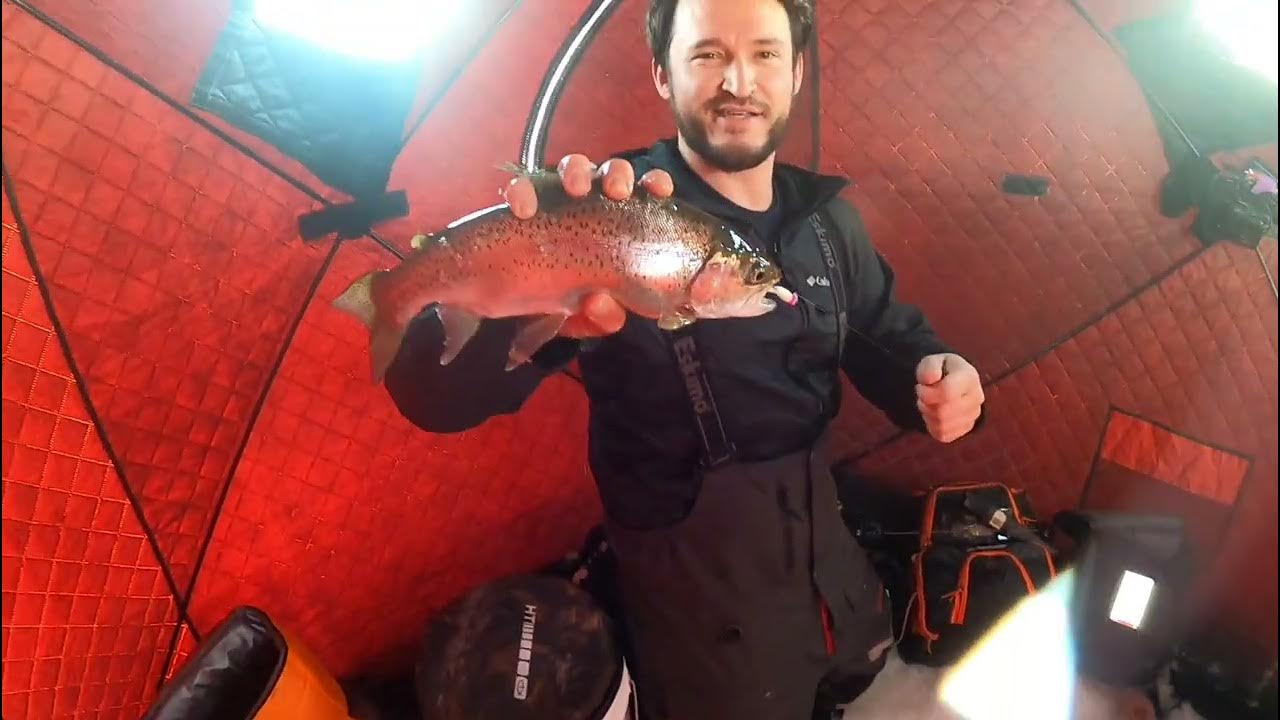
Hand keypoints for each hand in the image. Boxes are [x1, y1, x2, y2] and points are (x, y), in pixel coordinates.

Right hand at [504, 154, 674, 337]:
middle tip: (616, 192)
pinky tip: (524, 210)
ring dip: (576, 170)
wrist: (507, 306)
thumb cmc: (559, 306)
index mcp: (619, 228)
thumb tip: (600, 303)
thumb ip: (604, 316)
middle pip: (612, 173)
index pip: (645, 197)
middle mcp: (592, 209)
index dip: (655, 186)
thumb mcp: (588, 320)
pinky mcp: (521, 208)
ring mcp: (557, 204)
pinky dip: (522, 191)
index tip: (659, 191)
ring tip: (575, 189)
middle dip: (618, 174)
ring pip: (572, 168)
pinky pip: (521, 188)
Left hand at [915, 353, 983, 442]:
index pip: (947, 393)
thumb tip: (931, 378)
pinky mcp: (966, 428)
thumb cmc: (941, 371)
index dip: (927, 393)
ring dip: (928, 415)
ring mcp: (973, 415)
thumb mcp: (931, 361)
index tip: (920, 386)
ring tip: (929, 403)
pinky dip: (933, 426)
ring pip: (942, 425)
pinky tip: (934, 413)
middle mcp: (977, 397)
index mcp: (969, 377)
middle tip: (923, 396)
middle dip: (926, 404)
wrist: (950, 382)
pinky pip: (943, 434)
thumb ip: (929, 367)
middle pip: (943, 412)